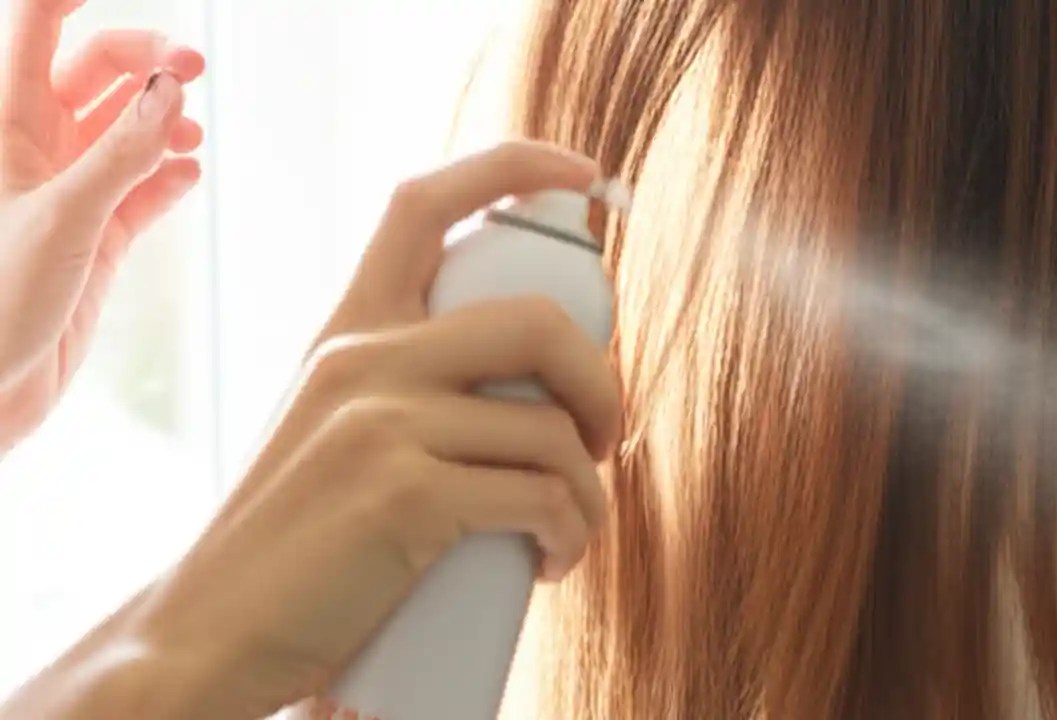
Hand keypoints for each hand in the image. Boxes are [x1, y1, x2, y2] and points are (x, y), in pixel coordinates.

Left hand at [0, 0, 204, 449]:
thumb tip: (173, 90)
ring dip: (163, 120)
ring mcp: (67, 191)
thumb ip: (123, 154)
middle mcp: (33, 148)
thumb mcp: (65, 217)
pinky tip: (190, 175)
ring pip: (123, 129)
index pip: (35, 28)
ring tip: (194, 132)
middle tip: (194, 71)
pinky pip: (140, 188)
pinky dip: (168, 177)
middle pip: (94, 70)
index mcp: (3, 125)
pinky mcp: (96, 236)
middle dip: (144, 61)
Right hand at [0, 142, 620, 719]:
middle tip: (604, 439)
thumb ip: (393, 384)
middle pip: (534, 318)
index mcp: (345, 329)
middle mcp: (361, 355)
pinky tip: (554, 563)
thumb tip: (514, 381)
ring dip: (594, 490)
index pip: (425, 203)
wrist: (207, 633)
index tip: (586, 176)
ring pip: (552, 426)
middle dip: (600, 379)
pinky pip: (541, 496)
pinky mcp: (403, 493)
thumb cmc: (290, 542)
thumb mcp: (327, 427)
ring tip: (572, 529)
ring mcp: (380, 420)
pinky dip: (573, 533)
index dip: (515, 166)